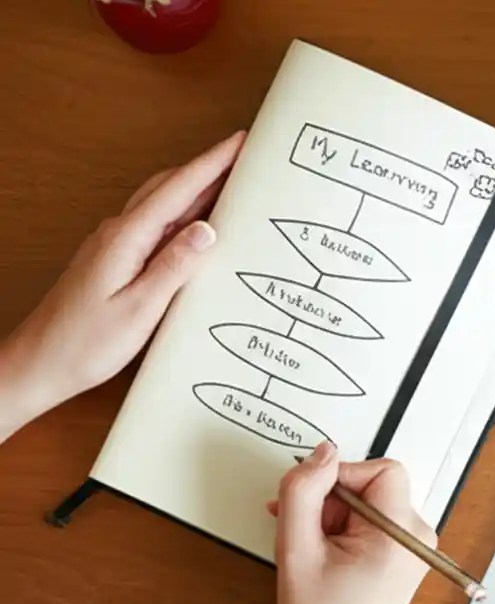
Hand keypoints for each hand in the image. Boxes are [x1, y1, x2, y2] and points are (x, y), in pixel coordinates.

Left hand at [0, 131, 244, 441]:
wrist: (39, 364)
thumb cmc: (86, 345)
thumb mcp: (139, 310)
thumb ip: (174, 267)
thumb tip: (208, 229)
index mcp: (125, 239)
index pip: (177, 190)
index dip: (212, 163)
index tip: (241, 141)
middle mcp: (118, 233)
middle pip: (168, 187)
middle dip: (208, 167)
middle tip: (246, 157)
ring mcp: (114, 244)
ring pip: (161, 203)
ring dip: (196, 188)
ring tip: (234, 182)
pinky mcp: (115, 259)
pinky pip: (155, 224)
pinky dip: (183, 213)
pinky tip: (201, 224)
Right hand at [258, 443, 434, 603]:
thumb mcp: (296, 548)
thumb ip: (303, 490)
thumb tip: (323, 453)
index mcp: (402, 536)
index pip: (383, 469)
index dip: (342, 476)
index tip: (313, 502)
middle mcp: (418, 538)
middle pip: (374, 485)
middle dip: (333, 500)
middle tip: (307, 533)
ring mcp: (413, 549)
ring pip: (370, 503)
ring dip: (334, 516)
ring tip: (314, 549)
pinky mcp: (403, 557)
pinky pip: (373, 523)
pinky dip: (344, 530)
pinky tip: (324, 553)